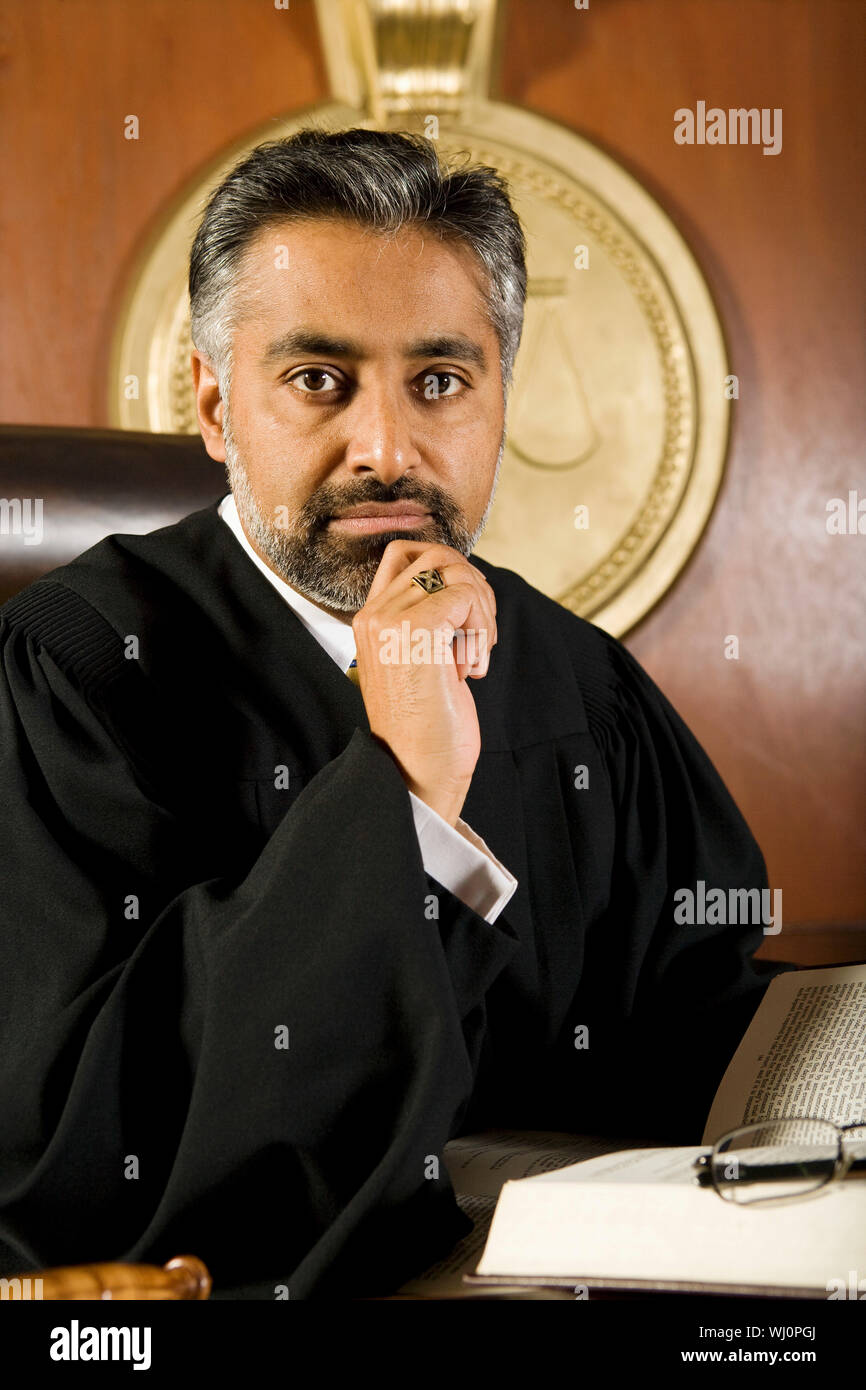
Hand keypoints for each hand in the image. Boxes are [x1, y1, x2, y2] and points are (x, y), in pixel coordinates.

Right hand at [351, 541, 496, 825]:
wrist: (417, 774)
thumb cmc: (428, 728)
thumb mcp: (423, 661)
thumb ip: (430, 620)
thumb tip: (466, 579)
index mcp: (370, 620)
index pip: (406, 552)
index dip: (448, 572)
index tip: (463, 619)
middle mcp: (373, 615)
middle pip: (437, 554)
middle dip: (474, 589)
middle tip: (477, 639)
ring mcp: (391, 622)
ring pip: (455, 571)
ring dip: (481, 610)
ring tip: (474, 656)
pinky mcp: (416, 632)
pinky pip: (465, 595)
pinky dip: (482, 629)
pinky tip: (471, 669)